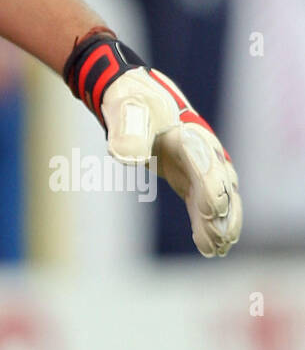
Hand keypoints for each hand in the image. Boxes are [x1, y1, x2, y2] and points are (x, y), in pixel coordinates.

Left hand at [102, 68, 241, 257]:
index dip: (211, 187)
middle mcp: (203, 151)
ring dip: (221, 224)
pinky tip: (209, 249)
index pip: (206, 162)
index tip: (211, 211)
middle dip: (224, 212)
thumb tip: (125, 156)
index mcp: (190, 133)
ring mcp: (201, 167)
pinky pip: (204, 205)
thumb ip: (127, 131)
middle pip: (222, 184)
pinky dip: (207, 226)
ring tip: (216, 250)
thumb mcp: (126, 110)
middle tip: (219, 238)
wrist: (135, 100)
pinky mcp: (192, 180)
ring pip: (221, 198)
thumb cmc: (132, 103)